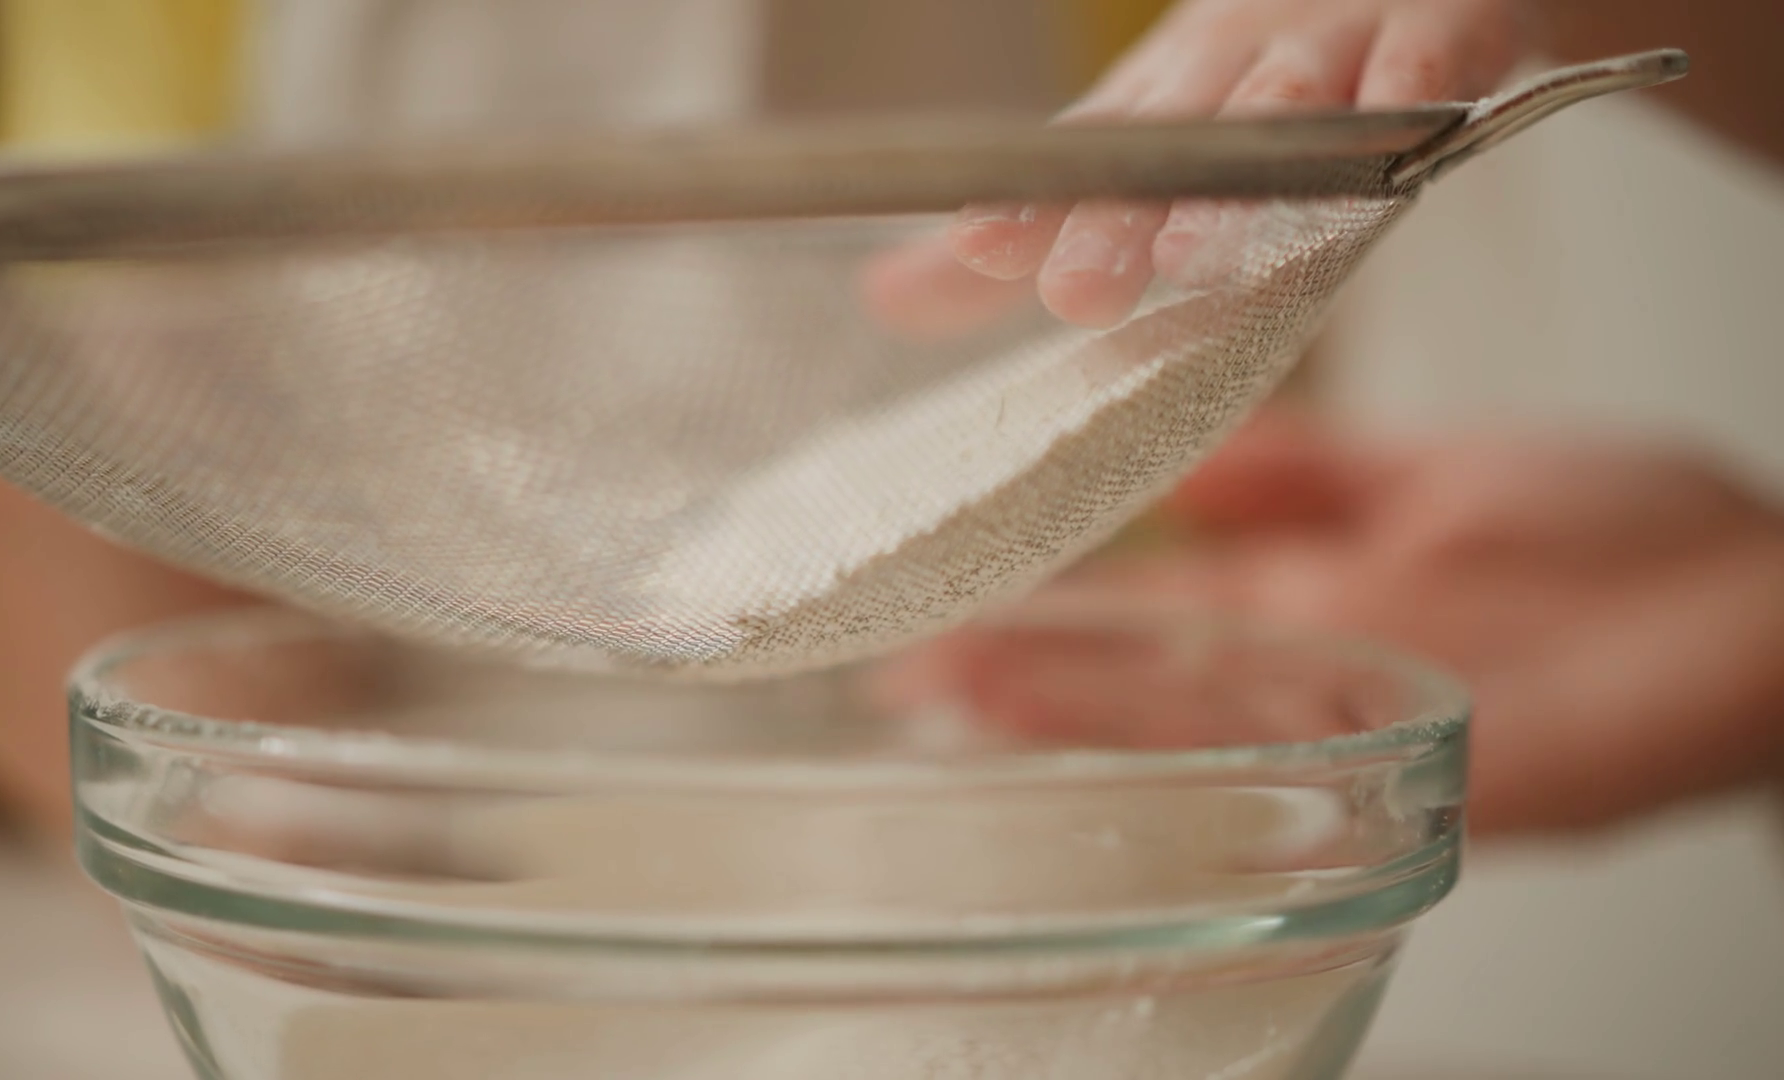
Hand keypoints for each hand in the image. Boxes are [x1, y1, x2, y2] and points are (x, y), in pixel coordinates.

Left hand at [864, 0, 1529, 335]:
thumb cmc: (1250, 90)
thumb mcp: (1142, 155)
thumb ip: (1030, 237)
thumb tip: (883, 299)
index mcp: (1152, 103)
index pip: (1080, 160)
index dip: (1031, 204)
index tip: (973, 251)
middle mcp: (1224, 69)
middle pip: (1168, 140)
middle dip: (1120, 215)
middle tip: (1076, 292)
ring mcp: (1329, 43)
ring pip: (1282, 106)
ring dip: (1247, 177)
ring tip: (1199, 257)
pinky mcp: (1435, 26)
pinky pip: (1426, 53)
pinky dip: (1410, 88)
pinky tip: (1392, 129)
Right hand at [877, 412, 1783, 834]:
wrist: (1763, 603)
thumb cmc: (1624, 536)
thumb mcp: (1439, 470)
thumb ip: (1309, 472)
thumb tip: (1185, 462)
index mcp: (1313, 596)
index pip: (1149, 605)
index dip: (1049, 604)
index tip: (949, 593)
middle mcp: (1310, 667)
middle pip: (1135, 673)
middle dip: (1013, 669)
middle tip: (891, 667)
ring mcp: (1349, 723)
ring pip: (1169, 717)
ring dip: (1048, 704)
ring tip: (933, 686)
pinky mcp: (1404, 774)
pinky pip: (1254, 757)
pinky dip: (1154, 739)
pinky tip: (1073, 723)